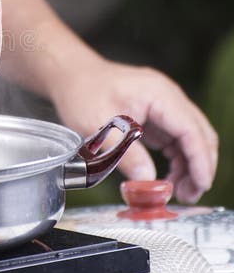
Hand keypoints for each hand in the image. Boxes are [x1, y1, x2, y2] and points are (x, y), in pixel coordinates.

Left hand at [49, 52, 217, 203]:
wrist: (71, 76)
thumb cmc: (82, 93)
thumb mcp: (98, 127)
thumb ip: (125, 154)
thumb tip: (147, 181)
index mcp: (158, 94)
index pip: (190, 129)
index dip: (200, 159)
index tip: (202, 184)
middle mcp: (168, 97)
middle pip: (199, 134)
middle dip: (200, 166)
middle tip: (190, 196)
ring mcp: (164, 105)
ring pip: (191, 139)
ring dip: (190, 166)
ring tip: (181, 192)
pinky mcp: (157, 115)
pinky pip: (177, 139)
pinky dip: (179, 160)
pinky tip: (170, 178)